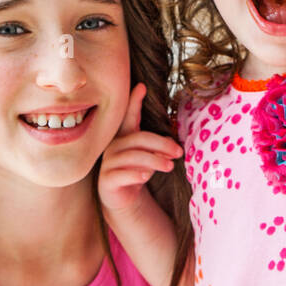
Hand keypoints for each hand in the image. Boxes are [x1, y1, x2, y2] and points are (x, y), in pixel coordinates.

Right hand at [97, 83, 183, 214]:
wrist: (124, 199)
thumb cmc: (138, 172)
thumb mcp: (151, 157)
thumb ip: (159, 148)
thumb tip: (175, 148)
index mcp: (125, 137)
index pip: (129, 117)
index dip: (134, 102)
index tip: (142, 86)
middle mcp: (114, 147)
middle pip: (138, 138)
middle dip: (161, 144)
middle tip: (179, 152)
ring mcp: (108, 164)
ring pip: (132, 157)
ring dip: (154, 160)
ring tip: (170, 166)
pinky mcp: (107, 181)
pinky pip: (121, 174)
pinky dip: (135, 174)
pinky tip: (145, 176)